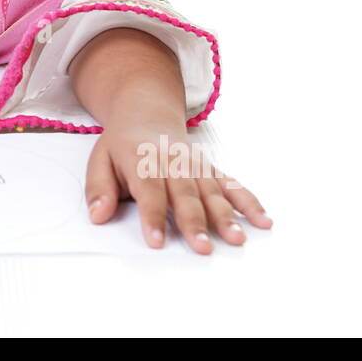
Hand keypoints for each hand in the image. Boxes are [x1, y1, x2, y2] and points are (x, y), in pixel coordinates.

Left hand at [85, 111, 272, 253]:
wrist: (146, 113)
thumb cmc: (122, 145)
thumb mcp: (99, 160)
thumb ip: (99, 189)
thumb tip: (98, 216)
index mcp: (142, 159)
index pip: (149, 190)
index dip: (153, 216)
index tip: (157, 242)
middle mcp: (173, 161)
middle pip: (185, 194)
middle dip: (194, 221)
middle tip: (202, 247)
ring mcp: (196, 165)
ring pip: (212, 191)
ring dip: (226, 216)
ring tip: (237, 239)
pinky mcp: (211, 170)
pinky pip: (232, 186)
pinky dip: (249, 203)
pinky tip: (263, 221)